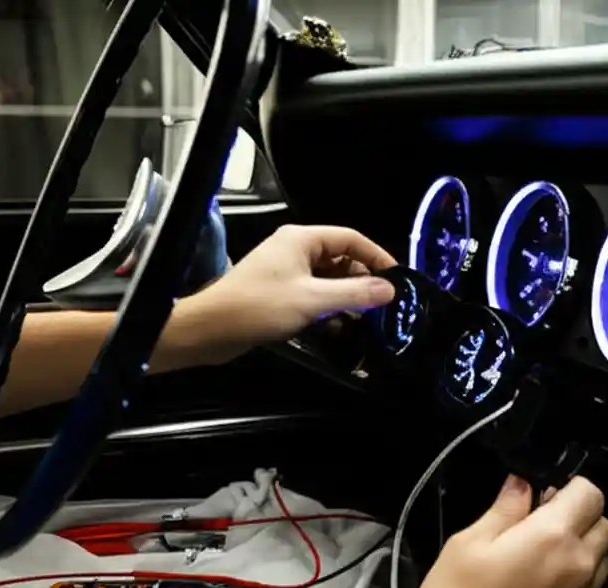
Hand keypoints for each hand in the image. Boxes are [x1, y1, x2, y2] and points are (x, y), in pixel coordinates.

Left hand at [166, 225, 396, 363]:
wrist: (212, 329)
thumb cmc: (259, 306)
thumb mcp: (313, 300)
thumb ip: (355, 294)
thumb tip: (389, 290)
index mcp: (302, 239)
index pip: (351, 238)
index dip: (377, 256)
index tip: (396, 278)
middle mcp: (295, 250)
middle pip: (342, 258)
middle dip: (363, 280)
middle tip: (381, 304)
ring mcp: (287, 271)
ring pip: (329, 279)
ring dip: (346, 297)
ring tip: (364, 318)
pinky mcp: (280, 292)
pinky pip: (315, 294)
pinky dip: (329, 307)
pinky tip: (338, 325)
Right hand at [404, 475, 607, 587]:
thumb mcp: (468, 543)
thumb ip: (505, 509)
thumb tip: (522, 485)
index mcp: (554, 538)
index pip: (590, 493)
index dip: (569, 486)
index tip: (543, 495)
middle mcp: (579, 568)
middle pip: (604, 526)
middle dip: (580, 517)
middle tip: (540, 524)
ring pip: (601, 561)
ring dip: (582, 549)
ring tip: (540, 558)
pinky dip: (574, 582)